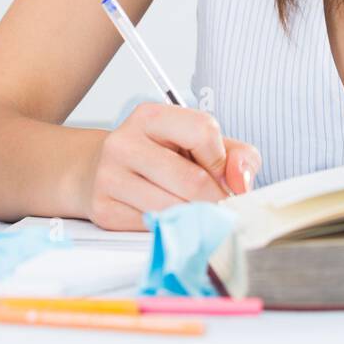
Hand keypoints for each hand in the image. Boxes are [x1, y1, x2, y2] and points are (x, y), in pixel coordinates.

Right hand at [81, 101, 261, 230]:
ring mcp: (109, 176)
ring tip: (199, 213)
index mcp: (151, 116)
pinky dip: (170, 227)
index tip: (224, 176)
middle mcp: (124, 142)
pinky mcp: (103, 209)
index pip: (203, 131)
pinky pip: (152, 226)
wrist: (102, 172)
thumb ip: (235, 155)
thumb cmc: (162, 156)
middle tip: (223, 206)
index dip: (222, 160)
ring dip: (195, 217)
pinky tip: (170, 218)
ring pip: (172, 207)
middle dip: (215, 198)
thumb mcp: (200, 144)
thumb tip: (241, 183)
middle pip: (190, 179)